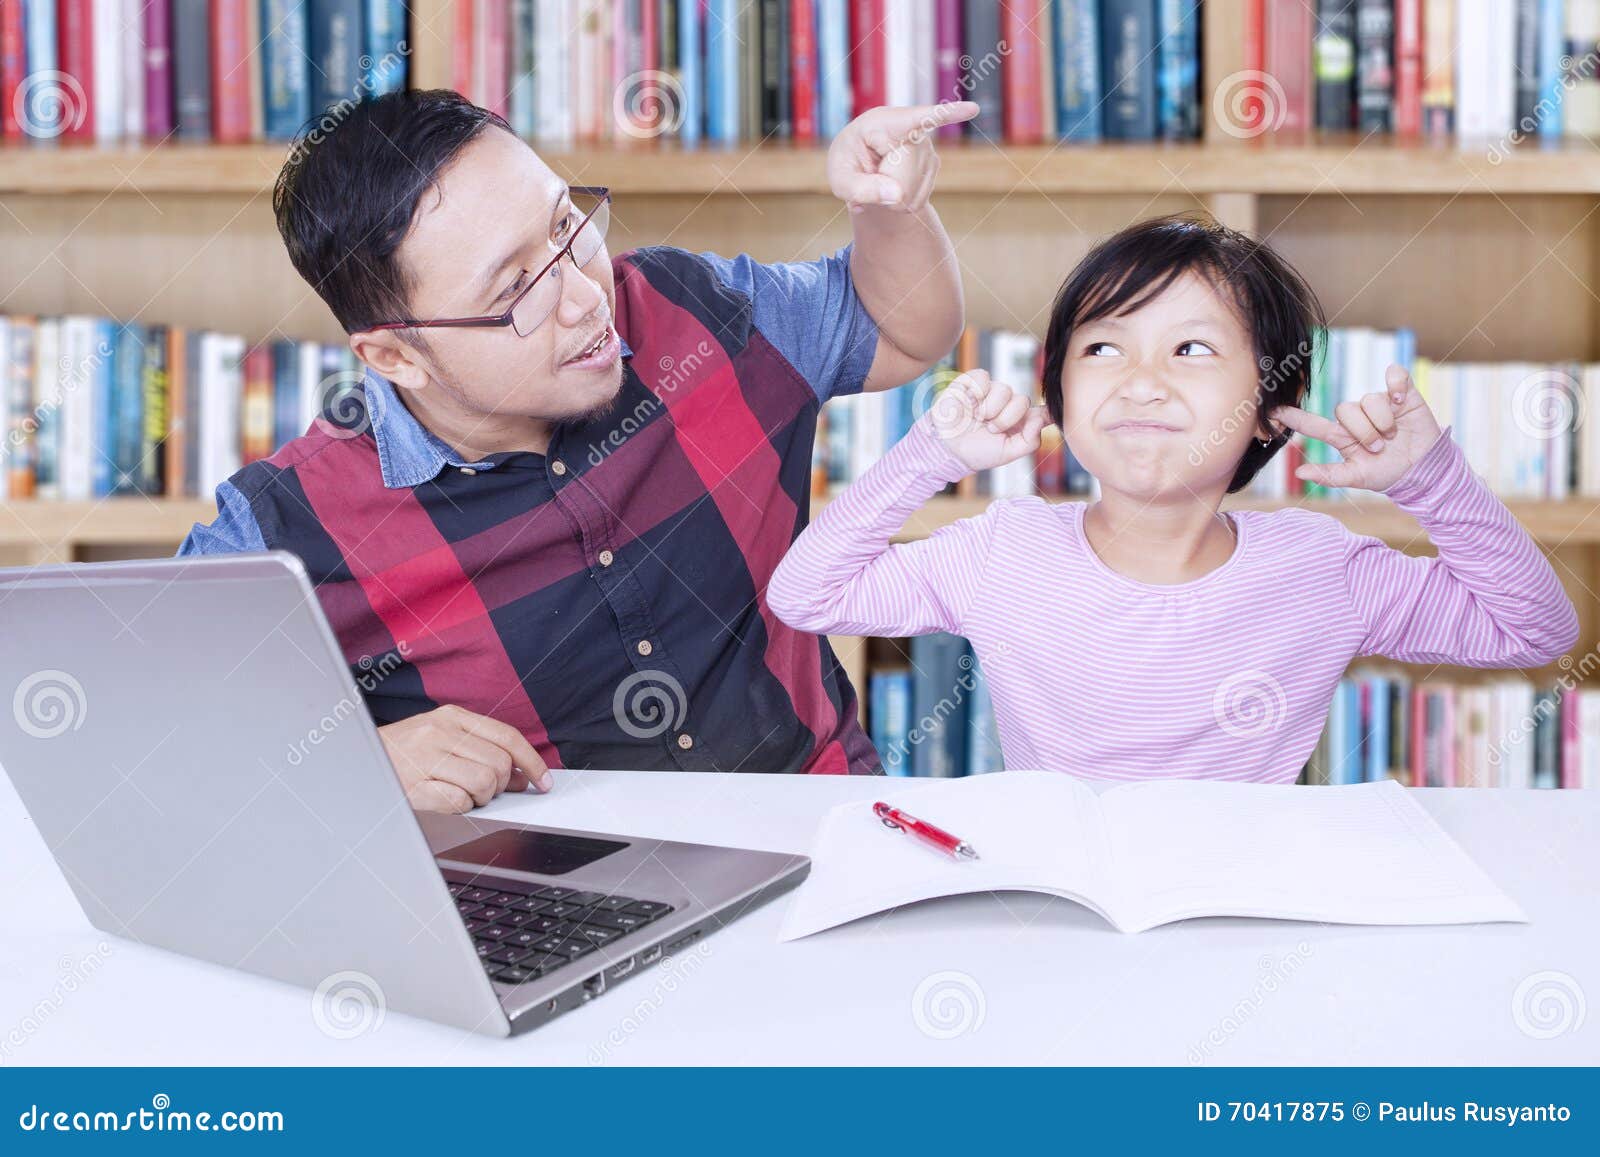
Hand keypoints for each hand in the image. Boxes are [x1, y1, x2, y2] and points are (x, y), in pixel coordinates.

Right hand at [378, 705, 552, 813]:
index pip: (506, 737)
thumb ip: (481, 750)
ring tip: (458, 792)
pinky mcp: (413, 787)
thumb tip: (521, 775)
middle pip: (499, 764)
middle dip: (499, 785)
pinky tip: (441, 800)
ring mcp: (424, 759)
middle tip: (482, 790)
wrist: (352, 763)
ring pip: (483, 783)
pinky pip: (458, 803)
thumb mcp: (441, 739)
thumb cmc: (401, 754)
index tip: (543, 781)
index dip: (532, 762)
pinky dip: (458, 808)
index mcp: (449, 717)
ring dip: (479, 797)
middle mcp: (438, 733)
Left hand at [827, 101, 979, 213]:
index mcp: (883, 122)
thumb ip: (860, 189)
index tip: (972, 109)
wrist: (858, 167)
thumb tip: (897, 197)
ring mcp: (925, 147)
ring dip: (890, 199)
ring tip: (877, 182)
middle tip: (864, 184)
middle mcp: (910, 130)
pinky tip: (891, 189)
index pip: (918, 118)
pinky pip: (917, 199)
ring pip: (912, 191)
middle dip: (884, 189)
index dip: (946, 114)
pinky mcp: (931, 165)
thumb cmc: (846, 166)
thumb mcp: (840, 180)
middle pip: (905, 173)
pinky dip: (900, 204)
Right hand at [925, 369, 1050, 472]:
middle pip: (1023, 400)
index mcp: (1019, 422)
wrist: (947, 449)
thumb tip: (1041, 419)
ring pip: (1004, 389)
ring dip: (991, 408)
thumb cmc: (976, 452)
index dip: (1049, 410)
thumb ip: (1030, 441)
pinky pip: (983, 377)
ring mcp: (990, 392)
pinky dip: (978, 391)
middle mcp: (1007, 404)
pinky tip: (971, 403)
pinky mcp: (971, 383)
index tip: (1051, 413)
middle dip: (1007, 418)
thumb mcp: (1008, 453)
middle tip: (991, 429)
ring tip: (979, 419)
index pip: (1040, 411)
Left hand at [1271, 364, 1443, 492]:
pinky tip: (1402, 401)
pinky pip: (1395, 375)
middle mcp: (1357, 416)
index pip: (1313, 424)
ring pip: (1369, 400)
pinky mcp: (1403, 393)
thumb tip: (1300, 473)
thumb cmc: (1387, 473)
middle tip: (1379, 447)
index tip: (1273, 410)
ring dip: (1382, 422)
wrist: (1423, 469)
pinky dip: (1397, 385)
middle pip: (1345, 410)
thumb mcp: (1357, 478)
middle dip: (1363, 432)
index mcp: (1342, 436)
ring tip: (1393, 436)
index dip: (1294, 417)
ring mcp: (1380, 403)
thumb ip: (1330, 476)